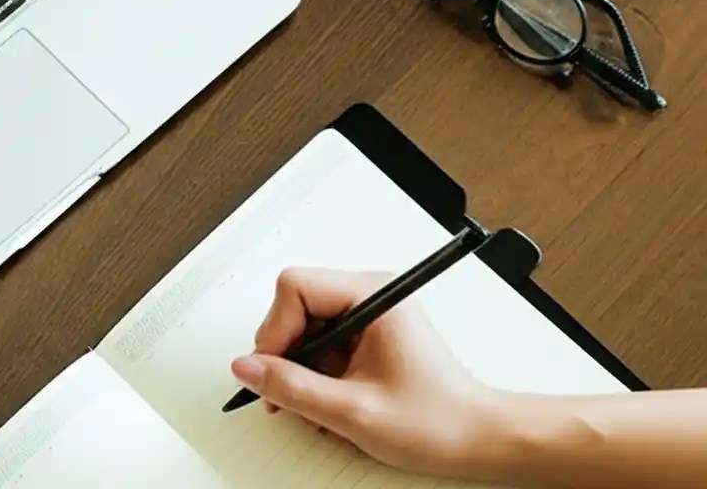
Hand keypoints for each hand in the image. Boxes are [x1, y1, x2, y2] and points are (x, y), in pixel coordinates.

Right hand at [230, 268, 497, 478]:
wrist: (478, 439)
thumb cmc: (438, 421)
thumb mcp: (352, 410)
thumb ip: (292, 387)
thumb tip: (247, 368)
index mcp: (373, 296)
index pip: (295, 288)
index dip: (274, 331)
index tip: (269, 370)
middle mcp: (372, 296)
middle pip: (295, 306)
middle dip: (283, 354)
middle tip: (284, 394)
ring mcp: (371, 314)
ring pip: (305, 328)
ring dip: (300, 369)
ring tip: (314, 406)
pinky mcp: (369, 334)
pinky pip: (322, 344)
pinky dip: (315, 375)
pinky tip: (328, 402)